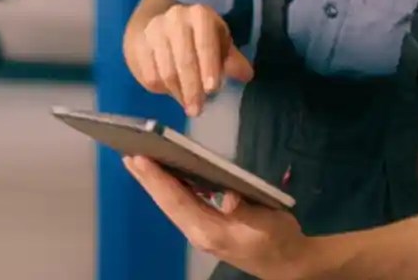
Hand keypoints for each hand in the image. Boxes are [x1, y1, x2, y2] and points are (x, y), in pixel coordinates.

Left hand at [124, 155, 313, 279]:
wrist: (289, 264)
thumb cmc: (280, 240)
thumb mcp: (268, 223)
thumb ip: (245, 209)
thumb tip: (227, 196)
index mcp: (210, 231)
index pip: (176, 200)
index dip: (157, 179)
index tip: (139, 158)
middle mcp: (198, 232)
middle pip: (167, 202)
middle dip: (148, 179)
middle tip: (128, 154)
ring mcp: (200, 232)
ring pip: (171, 204)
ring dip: (155, 183)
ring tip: (139, 161)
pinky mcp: (205, 228)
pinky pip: (181, 205)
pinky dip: (171, 188)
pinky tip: (166, 175)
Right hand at [129, 4, 252, 115]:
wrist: (155, 23)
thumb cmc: (194, 37)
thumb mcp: (217, 42)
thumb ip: (231, 59)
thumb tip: (245, 74)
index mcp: (200, 15)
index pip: (205, 43)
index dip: (209, 67)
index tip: (212, 89)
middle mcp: (174, 19)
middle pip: (184, 60)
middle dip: (192, 89)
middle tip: (197, 110)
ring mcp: (153, 31)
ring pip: (166, 71)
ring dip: (178, 93)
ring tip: (188, 104)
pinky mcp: (136, 46)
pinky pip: (150, 76)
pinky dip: (162, 89)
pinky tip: (172, 91)